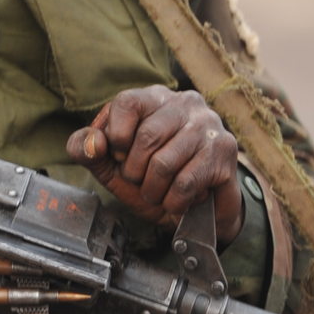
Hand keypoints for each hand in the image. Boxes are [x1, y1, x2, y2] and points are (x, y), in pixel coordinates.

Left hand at [69, 86, 243, 244]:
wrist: (198, 214)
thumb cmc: (155, 182)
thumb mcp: (113, 168)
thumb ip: (89, 152)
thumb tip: (91, 142)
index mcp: (155, 99)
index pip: (127, 102)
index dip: (116, 136)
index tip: (122, 158)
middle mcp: (185, 103)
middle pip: (147, 136)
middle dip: (135, 172)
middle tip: (142, 183)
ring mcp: (208, 125)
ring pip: (165, 163)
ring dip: (154, 190)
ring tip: (160, 194)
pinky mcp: (224, 150)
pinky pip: (185, 182)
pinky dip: (174, 201)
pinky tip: (179, 200)